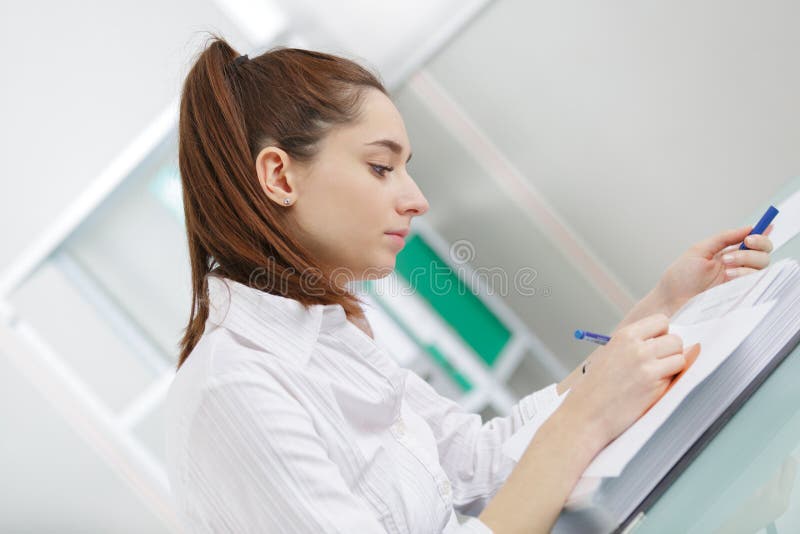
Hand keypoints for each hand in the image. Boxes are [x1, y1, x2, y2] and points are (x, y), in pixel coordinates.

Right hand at [563, 314, 689, 445]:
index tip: (657, 344)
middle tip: (658, 365)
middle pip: (675, 340)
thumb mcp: (610, 355)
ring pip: (680, 357)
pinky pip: (676, 377)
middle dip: (671, 352)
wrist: (586, 414)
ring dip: (673, 368)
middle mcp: (637, 347)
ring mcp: (647, 366)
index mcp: (624, 336)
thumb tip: (665, 342)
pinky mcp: (654, 385)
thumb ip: (635, 346)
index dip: (663, 334)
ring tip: (655, 378)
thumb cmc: (595, 388)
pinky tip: (651, 390)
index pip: (661, 321)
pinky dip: (669, 383)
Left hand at [656, 225, 772, 313]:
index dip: (760, 237)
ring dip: (746, 260)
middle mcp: (738, 268)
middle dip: (754, 248)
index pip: (755, 244)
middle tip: (737, 250)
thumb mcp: (699, 251)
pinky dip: (745, 274)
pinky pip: (757, 282)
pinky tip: (729, 277)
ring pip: (763, 266)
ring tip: (725, 267)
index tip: (750, 236)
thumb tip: (749, 228)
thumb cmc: (680, 278)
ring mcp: (740, 282)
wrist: (671, 301)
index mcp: (729, 254)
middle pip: (764, 254)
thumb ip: (724, 238)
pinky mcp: (741, 295)